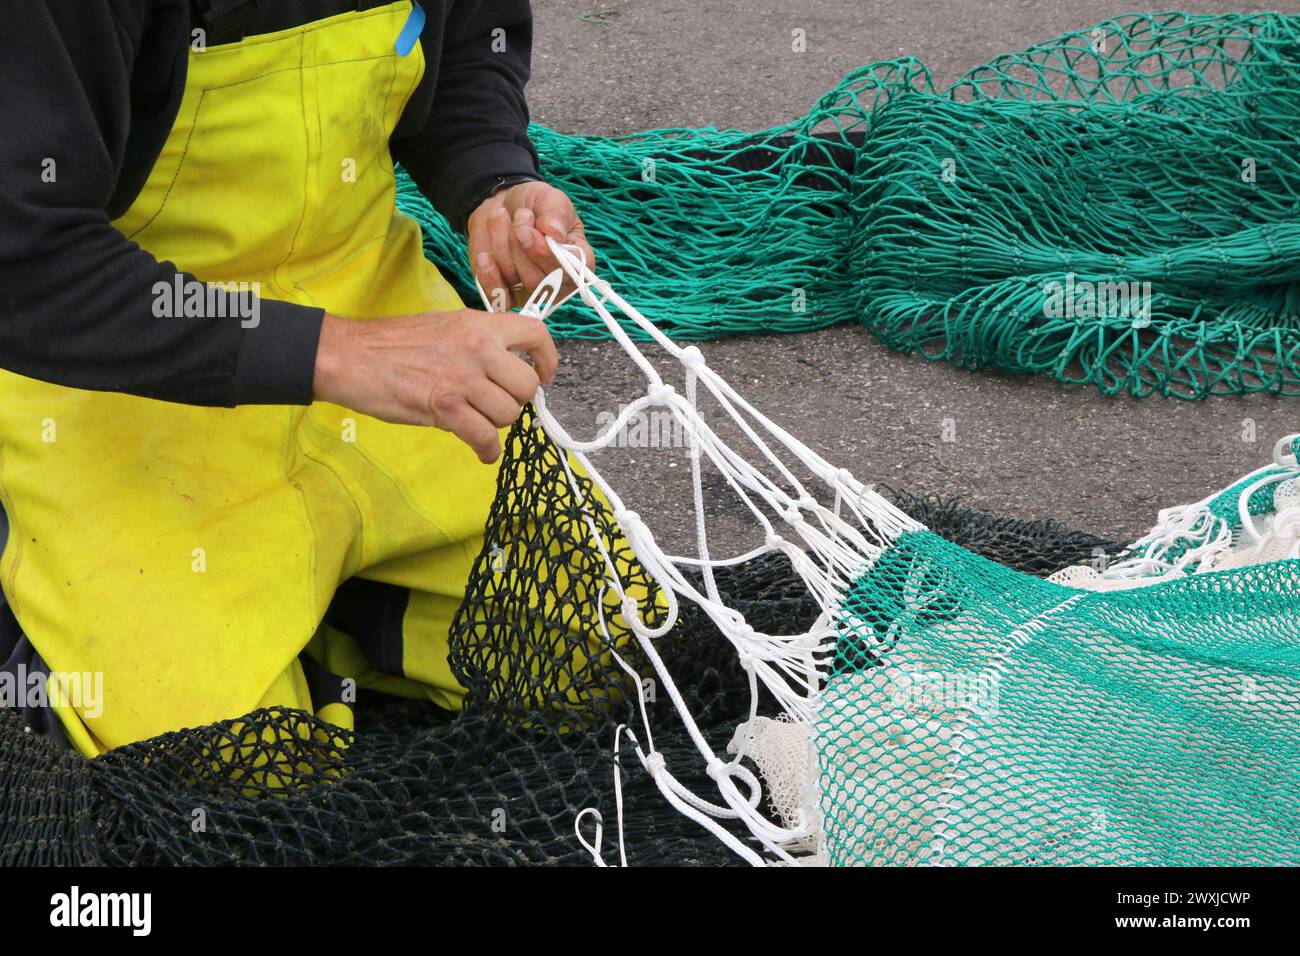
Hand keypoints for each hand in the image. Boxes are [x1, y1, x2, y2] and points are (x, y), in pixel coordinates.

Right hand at [312, 309, 558, 462]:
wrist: (350, 356)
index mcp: (479, 324)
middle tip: (495, 405)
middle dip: (515, 402)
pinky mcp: (446, 406)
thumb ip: (478, 342)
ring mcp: (463, 377)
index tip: (544, 375)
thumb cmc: (391, 344)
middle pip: (526, 386)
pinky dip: (487, 450)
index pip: (536, 333)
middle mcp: (478, 347)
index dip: (548, 359)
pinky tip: (481, 451)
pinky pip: (485, 437)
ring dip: (496, 425)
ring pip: (508, 414)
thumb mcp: (444, 326)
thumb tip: (505, 366)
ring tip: (477, 423)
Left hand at [467, 180, 594, 309]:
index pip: (570, 272)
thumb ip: (555, 214)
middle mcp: (558, 282)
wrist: (502, 206)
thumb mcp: (549, 199)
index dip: (549, 254)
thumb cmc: (534, 205)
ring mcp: (530, 290)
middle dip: (521, 245)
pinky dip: (488, 276)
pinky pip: (497, 296)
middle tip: (521, 216)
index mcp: (578, 260)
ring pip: (513, 278)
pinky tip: (485, 256)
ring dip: (502, 244)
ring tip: (504, 218)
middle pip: (537, 280)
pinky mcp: (506, 293)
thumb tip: (554, 232)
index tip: (536, 227)